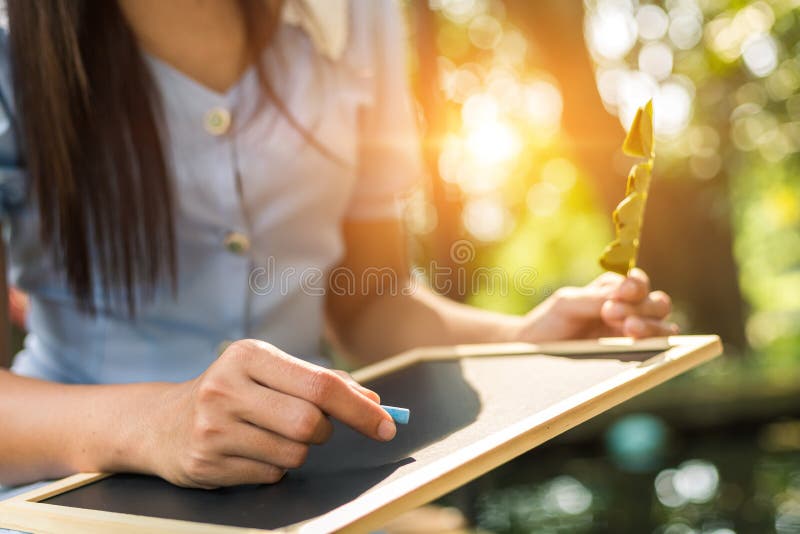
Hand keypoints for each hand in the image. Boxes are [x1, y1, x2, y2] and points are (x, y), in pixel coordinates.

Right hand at [145, 339, 394, 488]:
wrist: (160, 423)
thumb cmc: (233, 392)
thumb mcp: (269, 373)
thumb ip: (320, 383)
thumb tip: (374, 403)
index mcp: (248, 355)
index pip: (320, 384)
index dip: (360, 408)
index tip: (387, 425)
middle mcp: (226, 388)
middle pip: (310, 424)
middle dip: (324, 431)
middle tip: (315, 428)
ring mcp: (212, 428)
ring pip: (294, 455)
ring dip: (298, 451)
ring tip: (270, 435)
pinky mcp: (206, 463)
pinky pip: (270, 475)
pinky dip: (273, 468)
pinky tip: (249, 452)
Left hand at [519, 268, 677, 341]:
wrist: (536, 350)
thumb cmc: (550, 321)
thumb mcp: (567, 303)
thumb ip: (594, 297)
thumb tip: (623, 294)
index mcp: (613, 291)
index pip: (638, 283)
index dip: (635, 286)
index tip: (620, 294)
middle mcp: (628, 311)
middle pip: (658, 304)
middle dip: (642, 307)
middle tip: (611, 313)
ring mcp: (630, 335)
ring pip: (662, 328)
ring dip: (650, 327)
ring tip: (628, 329)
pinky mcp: (629, 357)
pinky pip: (652, 351)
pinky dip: (651, 347)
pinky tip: (634, 346)